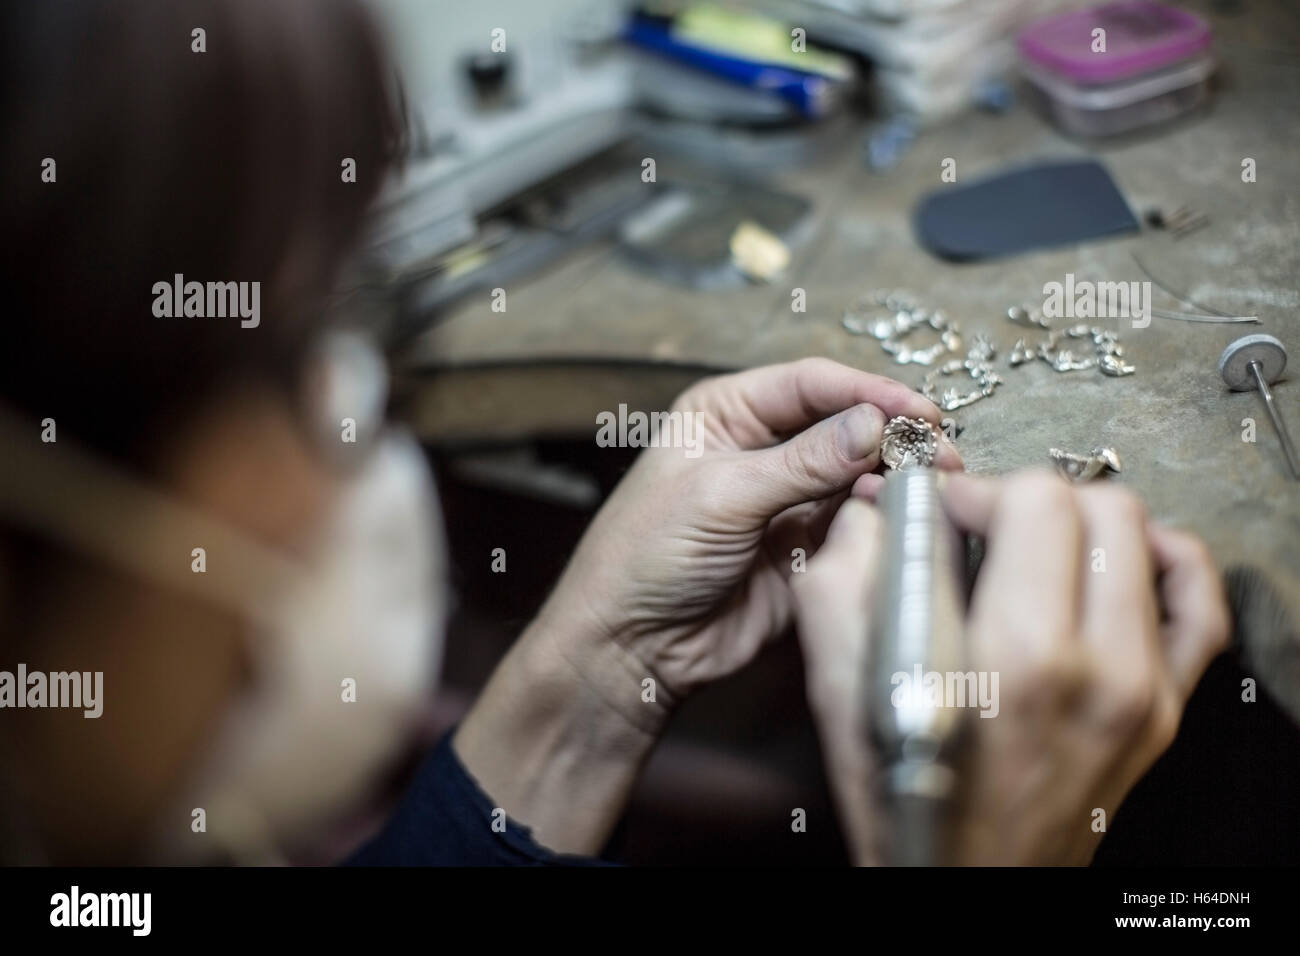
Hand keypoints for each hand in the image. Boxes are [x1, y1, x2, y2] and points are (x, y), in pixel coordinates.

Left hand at [540, 357, 960, 707]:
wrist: (631, 646)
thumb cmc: (646, 556)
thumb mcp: (723, 496)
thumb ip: (803, 462)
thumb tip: (874, 424)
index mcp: (726, 413)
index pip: (811, 384)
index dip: (868, 392)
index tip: (917, 410)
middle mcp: (761, 448)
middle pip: (844, 425)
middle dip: (891, 435)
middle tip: (938, 451)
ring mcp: (786, 499)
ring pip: (857, 475)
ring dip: (893, 479)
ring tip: (930, 485)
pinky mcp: (805, 547)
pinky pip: (855, 524)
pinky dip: (880, 520)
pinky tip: (900, 519)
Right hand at [792, 471, 1229, 864]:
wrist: (964, 880)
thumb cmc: (903, 797)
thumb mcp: (840, 690)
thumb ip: (841, 583)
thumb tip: (870, 511)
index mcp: (1016, 656)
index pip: (1034, 501)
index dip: (979, 489)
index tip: (946, 513)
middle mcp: (1095, 667)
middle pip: (1097, 507)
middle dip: (1029, 498)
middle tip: (986, 528)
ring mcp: (1142, 689)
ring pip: (1144, 538)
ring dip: (1084, 524)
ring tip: (1038, 549)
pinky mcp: (1163, 709)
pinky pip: (1198, 605)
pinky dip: (1165, 563)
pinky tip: (1118, 561)